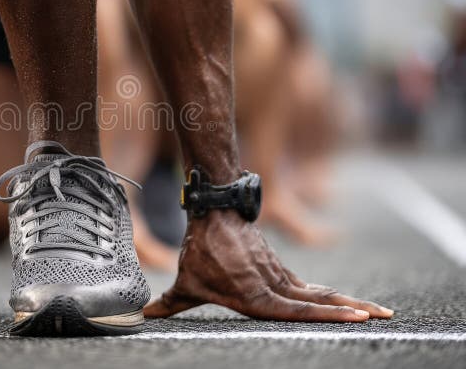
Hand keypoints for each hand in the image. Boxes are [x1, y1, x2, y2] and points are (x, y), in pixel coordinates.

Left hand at [144, 210, 392, 320]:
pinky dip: (331, 296)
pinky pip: (310, 285)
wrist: (215, 210)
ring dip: (349, 302)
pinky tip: (348, 305)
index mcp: (254, 294)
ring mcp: (280, 275)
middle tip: (384, 316)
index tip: (356, 316)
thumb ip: (170, 303)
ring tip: (380, 312)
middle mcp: (273, 285)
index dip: (326, 314)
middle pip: (319, 299)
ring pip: (320, 291)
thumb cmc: (200, 249)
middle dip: (352, 310)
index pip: (295, 309)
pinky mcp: (280, 268)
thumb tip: (142, 315)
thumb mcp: (186, 281)